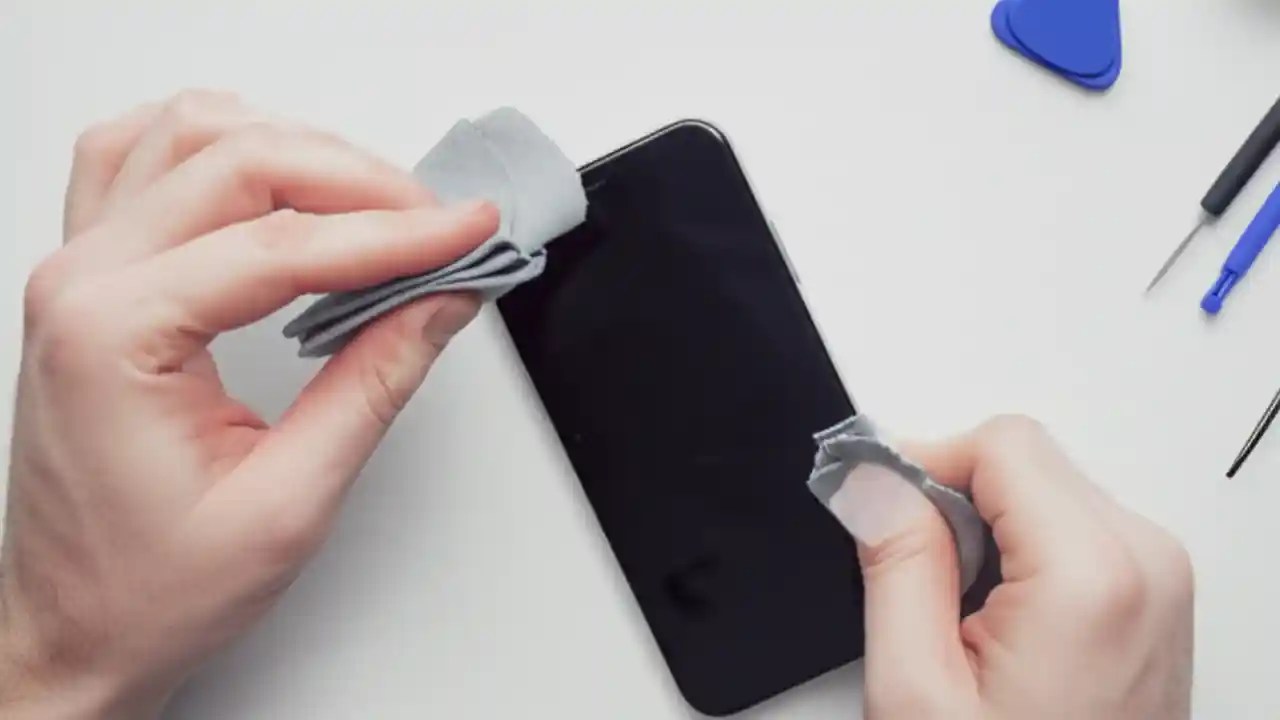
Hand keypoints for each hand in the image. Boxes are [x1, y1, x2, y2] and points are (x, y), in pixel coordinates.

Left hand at [0, 91, 496, 718]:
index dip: (394, 232)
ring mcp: (77, 272)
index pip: (281, 243)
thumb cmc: (148, 588)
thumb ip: (372, 384)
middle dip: (357, 180)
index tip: (467, 230)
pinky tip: (269, 171)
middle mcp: (81, 283)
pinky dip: (217, 146)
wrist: (72, 629)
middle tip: (439, 221)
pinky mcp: (90, 280)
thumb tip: (439, 300)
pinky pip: (137, 158)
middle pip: (236, 162)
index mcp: (113, 335)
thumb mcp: (287, 502)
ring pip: (186, 135)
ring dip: (292, 148)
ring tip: (374, 200)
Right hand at [845, 416, 1193, 719]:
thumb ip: (895, 564)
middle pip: (1027, 462)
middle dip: (954, 501)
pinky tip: (996, 622)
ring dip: (986, 532)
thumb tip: (872, 481)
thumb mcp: (917, 688)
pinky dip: (1021, 555)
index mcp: (1091, 576)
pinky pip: (1074, 530)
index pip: (1002, 444)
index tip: (879, 507)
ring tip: (959, 616)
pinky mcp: (1154, 598)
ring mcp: (1161, 582)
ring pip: (1047, 491)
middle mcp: (1147, 565)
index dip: (925, 462)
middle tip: (914, 579)